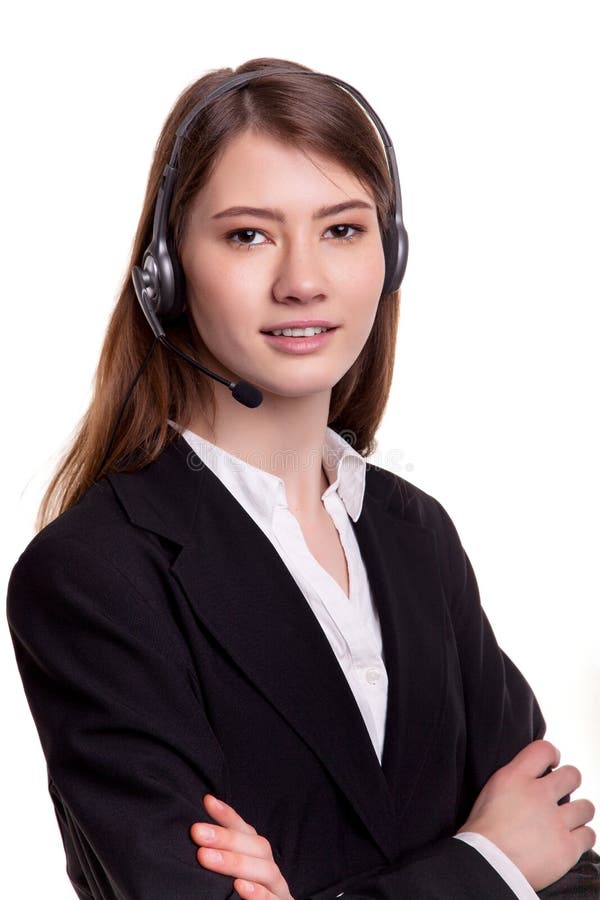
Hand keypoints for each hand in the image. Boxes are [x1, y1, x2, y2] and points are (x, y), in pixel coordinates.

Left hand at [190, 794, 294, 898]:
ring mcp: (280, 894)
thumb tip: (194, 836)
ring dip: (235, 862)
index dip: (229, 816)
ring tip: (206, 857)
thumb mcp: (233, 879)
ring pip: (266, 871)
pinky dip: (259, 895)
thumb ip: (220, 859)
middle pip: (257, 848)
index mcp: (260, 861)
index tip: (206, 801)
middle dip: (226, 838)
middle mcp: (272, 874)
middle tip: (196, 832)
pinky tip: (240, 888)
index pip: (248, 832)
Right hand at [457, 739, 595, 890]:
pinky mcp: (567, 847)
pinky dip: (582, 837)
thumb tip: (526, 780)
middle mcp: (538, 794)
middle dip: (570, 782)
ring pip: (586, 807)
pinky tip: (570, 840)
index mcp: (514, 777)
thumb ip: (512, 783)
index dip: (552, 755)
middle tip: (562, 794)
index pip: (544, 749)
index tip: (552, 764)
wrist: (485, 866)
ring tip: (568, 820)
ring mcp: (555, 821)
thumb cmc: (480, 834)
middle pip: (572, 775)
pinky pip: (589, 835)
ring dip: (579, 812)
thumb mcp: (489, 794)